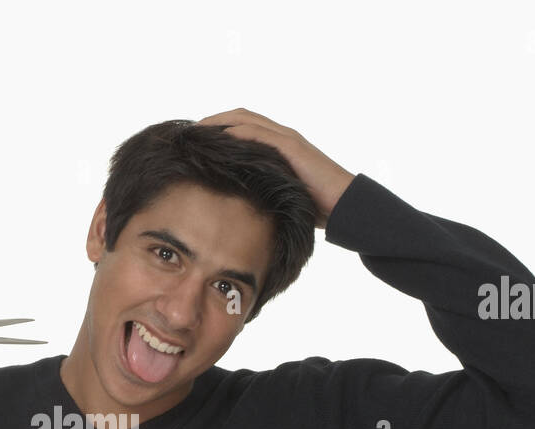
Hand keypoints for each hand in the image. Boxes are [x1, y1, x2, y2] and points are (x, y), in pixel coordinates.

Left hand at [196, 108, 355, 228]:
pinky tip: (221, 137)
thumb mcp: (282, 193)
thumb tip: (238, 201)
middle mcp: (283, 136)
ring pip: (246, 120)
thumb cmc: (316, 205)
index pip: (243, 125)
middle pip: (240, 116)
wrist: (345, 206)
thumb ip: (263, 188)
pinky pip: (260, 134)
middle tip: (189, 131)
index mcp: (280, 144)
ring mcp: (288, 139)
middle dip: (213, 120)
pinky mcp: (293, 148)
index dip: (218, 126)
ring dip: (219, 122)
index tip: (196, 138)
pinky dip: (238, 132)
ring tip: (196, 131)